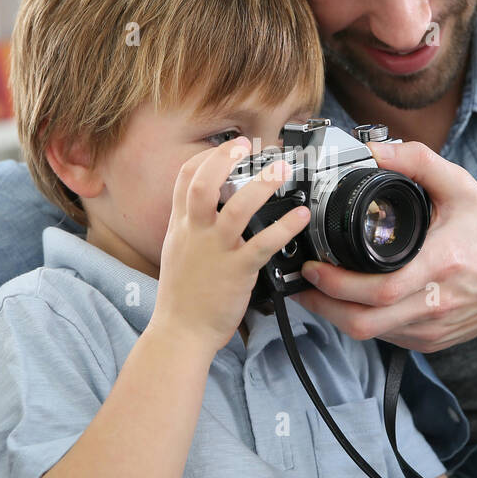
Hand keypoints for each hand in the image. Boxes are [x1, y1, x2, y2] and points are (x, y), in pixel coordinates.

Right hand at [153, 135, 312, 350]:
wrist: (181, 332)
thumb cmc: (182, 297)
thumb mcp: (176, 253)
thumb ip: (189, 228)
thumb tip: (204, 212)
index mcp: (180, 227)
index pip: (185, 180)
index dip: (206, 158)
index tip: (226, 147)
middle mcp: (195, 233)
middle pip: (203, 184)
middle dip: (224, 159)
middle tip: (247, 145)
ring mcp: (216, 251)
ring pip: (236, 209)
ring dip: (261, 185)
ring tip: (282, 170)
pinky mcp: (237, 271)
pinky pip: (263, 243)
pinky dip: (284, 226)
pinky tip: (300, 215)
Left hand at [292, 139, 476, 352]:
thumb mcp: (461, 187)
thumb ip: (417, 161)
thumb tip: (374, 149)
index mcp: (440, 266)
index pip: (378, 290)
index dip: (337, 284)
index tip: (313, 266)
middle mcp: (435, 304)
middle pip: (364, 322)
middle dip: (323, 305)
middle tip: (304, 282)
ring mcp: (433, 329)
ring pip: (371, 335)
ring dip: (337, 316)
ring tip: (318, 292)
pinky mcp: (432, 342)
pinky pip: (386, 338)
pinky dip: (362, 321)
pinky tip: (352, 303)